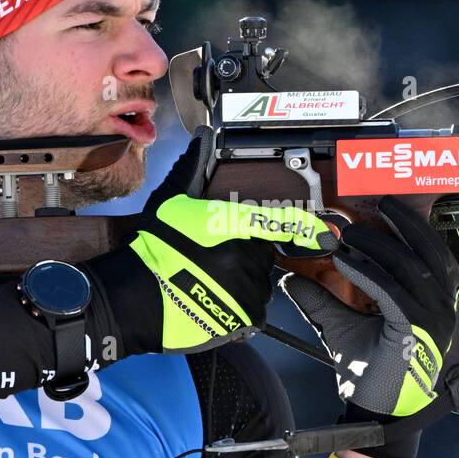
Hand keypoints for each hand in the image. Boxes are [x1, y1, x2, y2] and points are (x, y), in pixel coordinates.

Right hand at [84, 126, 337, 355]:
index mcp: (232, 226)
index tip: (323, 234)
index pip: (278, 222)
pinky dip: (238, 309)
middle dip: (245, 254)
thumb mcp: (170, 202)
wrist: (135, 297)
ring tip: (209, 283)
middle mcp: (245, 259)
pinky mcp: (242, 319)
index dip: (303, 227)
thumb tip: (203, 138)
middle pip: (261, 255)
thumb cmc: (152, 248)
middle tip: (214, 258)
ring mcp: (245, 291)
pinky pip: (252, 311)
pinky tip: (213, 302)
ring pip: (257, 284)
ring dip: (242, 283)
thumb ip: (192, 170)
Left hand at [280, 196, 458, 457]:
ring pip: (411, 268)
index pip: (436, 253)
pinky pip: (393, 292)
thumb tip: (290, 276)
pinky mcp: (416, 332)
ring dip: (379, 246)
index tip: (389, 205)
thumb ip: (321, 299)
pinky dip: (368, 273)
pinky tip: (343, 261)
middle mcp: (443, 308)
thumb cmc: (368, 369)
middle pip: (430, 252)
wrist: (375, 412)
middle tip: (378, 203)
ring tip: (348, 235)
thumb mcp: (341, 325)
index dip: (416, 227)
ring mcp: (434, 321)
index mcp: (437, 302)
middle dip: (404, 224)